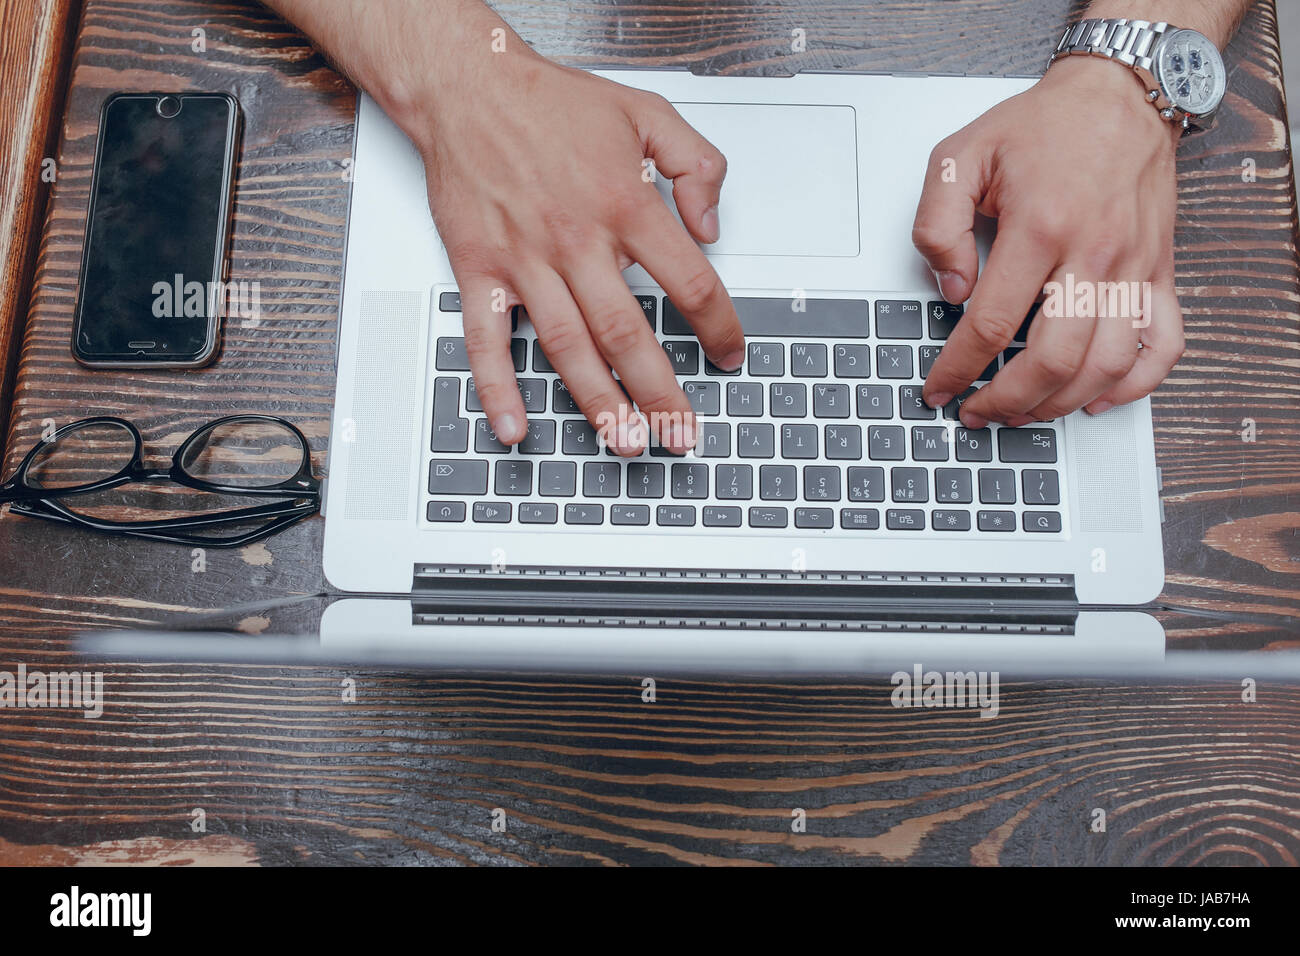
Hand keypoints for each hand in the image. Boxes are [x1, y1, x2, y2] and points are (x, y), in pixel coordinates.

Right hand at [405, 45, 743, 454]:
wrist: (470, 86)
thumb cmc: (553, 103)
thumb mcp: (647, 111)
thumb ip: (696, 164)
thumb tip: (712, 227)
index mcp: (626, 203)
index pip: (689, 282)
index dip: (718, 326)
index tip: (729, 354)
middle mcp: (577, 239)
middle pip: (628, 333)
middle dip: (660, 392)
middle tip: (682, 434)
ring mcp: (525, 260)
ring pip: (568, 346)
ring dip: (599, 402)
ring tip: (626, 443)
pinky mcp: (480, 269)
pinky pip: (487, 338)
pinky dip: (497, 387)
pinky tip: (515, 426)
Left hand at [912, 56, 1185, 428]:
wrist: (1120, 94)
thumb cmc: (1042, 127)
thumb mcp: (959, 157)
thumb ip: (937, 225)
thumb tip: (951, 290)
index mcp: (1039, 226)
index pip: (992, 324)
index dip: (959, 368)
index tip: (941, 389)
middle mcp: (1093, 252)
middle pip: (1053, 359)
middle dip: (1008, 401)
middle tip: (978, 413)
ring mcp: (1133, 266)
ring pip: (1106, 365)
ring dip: (1060, 403)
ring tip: (1024, 413)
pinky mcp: (1160, 271)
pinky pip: (1163, 345)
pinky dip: (1134, 385)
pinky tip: (1097, 398)